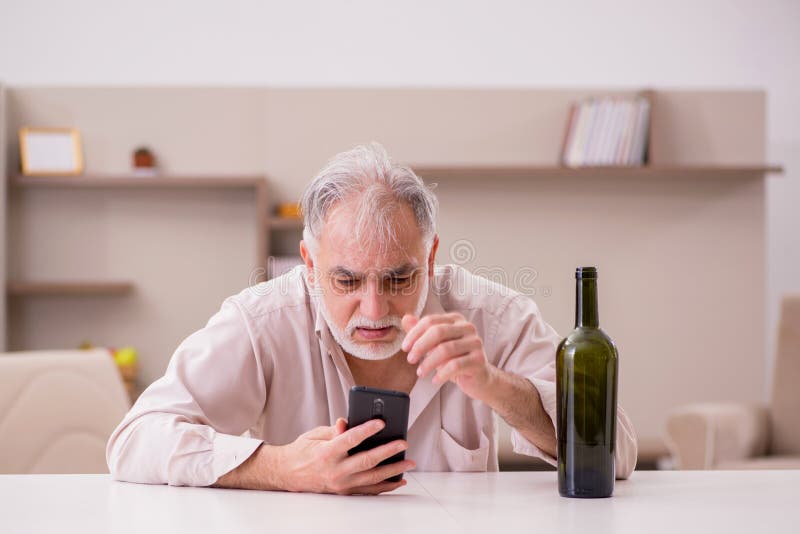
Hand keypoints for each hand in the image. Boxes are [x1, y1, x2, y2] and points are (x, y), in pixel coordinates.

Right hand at [276, 417, 414, 494]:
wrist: (288, 474)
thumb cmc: (302, 451)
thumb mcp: (315, 435)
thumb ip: (334, 430)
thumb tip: (348, 423)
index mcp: (327, 453)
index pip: (350, 439)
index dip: (367, 430)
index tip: (381, 422)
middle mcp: (335, 470)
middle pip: (367, 460)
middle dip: (388, 451)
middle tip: (403, 443)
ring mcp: (341, 484)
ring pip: (372, 478)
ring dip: (393, 470)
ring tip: (408, 462)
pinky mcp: (345, 491)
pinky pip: (369, 490)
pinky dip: (386, 486)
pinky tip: (398, 480)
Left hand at [402, 313, 493, 399]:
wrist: (479, 378)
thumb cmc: (455, 359)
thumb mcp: (436, 346)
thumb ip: (422, 332)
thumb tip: (405, 318)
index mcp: (456, 319)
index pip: (431, 321)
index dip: (414, 333)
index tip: (405, 347)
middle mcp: (468, 327)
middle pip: (438, 331)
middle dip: (420, 346)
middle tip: (410, 359)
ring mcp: (475, 343)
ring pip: (446, 349)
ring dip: (429, 362)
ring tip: (420, 372)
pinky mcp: (479, 360)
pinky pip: (455, 366)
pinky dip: (442, 374)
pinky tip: (435, 380)